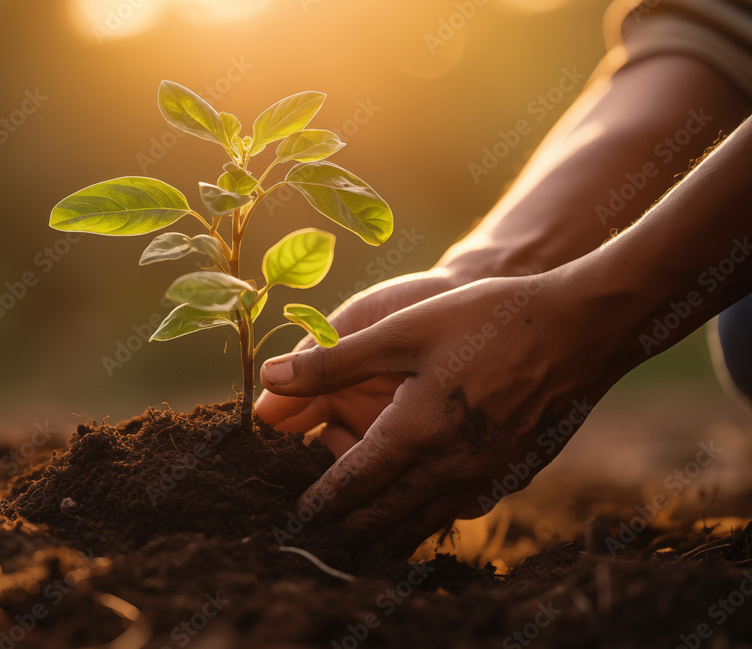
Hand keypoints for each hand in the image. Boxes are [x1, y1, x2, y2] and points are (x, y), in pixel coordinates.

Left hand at [259, 270, 618, 554]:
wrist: (583, 327)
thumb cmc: (489, 319)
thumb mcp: (403, 331)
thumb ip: (333, 361)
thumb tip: (270, 379)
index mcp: (415, 432)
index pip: (351, 486)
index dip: (318, 506)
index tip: (295, 519)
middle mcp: (450, 468)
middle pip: (384, 520)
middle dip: (347, 529)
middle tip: (320, 533)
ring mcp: (487, 477)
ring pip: (423, 523)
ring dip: (386, 531)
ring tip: (360, 533)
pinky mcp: (514, 475)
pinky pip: (460, 512)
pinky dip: (430, 517)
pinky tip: (421, 506)